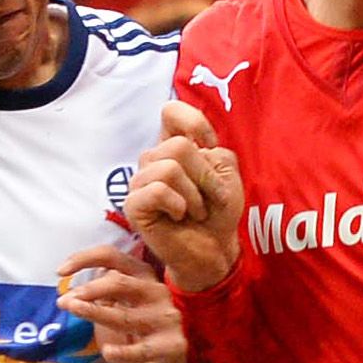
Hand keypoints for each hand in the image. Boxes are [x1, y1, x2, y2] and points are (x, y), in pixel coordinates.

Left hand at [58, 244, 187, 362]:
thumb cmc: (132, 339)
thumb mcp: (111, 312)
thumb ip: (94, 299)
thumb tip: (66, 297)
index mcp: (141, 277)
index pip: (112, 257)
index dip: (84, 259)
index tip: (60, 272)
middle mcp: (157, 292)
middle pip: (120, 282)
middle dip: (90, 289)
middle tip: (65, 301)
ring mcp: (167, 318)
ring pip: (127, 316)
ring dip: (97, 313)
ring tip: (75, 312)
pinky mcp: (174, 345)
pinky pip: (145, 349)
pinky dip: (125, 351)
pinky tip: (108, 352)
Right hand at [125, 99, 244, 292]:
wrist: (214, 250)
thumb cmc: (218, 213)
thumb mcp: (228, 176)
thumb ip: (217, 152)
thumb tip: (198, 147)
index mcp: (173, 147)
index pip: (171, 112)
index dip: (194, 123)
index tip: (210, 147)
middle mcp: (153, 161)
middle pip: (177, 145)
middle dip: (204, 176)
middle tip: (209, 199)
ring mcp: (139, 183)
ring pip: (170, 168)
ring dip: (194, 194)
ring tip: (196, 211)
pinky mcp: (133, 205)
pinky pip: (158, 190)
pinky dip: (178, 204)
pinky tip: (179, 217)